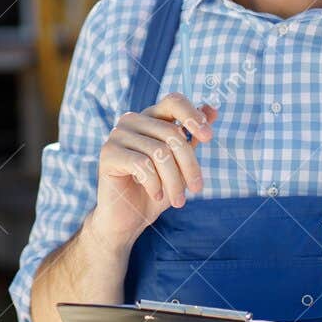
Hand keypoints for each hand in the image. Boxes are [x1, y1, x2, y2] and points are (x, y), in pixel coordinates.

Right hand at [87, 92, 218, 250]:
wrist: (128, 219)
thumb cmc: (155, 190)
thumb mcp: (180, 164)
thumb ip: (192, 137)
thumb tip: (213, 108)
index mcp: (151, 118)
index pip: (174, 101)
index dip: (193, 115)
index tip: (208, 137)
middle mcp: (132, 120)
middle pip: (172, 133)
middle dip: (189, 165)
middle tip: (197, 189)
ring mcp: (117, 135)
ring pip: (160, 152)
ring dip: (174, 181)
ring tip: (178, 200)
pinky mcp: (108, 153)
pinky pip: (142, 164)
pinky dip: (155, 184)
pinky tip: (155, 194)